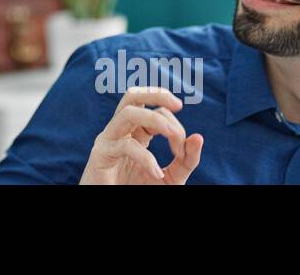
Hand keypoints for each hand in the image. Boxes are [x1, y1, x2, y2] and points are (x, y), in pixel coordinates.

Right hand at [79, 86, 203, 183]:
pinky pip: (125, 145)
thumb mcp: (172, 177)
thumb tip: (199, 137)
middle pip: (132, 96)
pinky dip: (146, 157)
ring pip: (127, 112)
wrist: (112, 206)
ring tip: (172, 135)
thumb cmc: (138, 191)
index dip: (175, 126)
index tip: (183, 151)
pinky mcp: (100, 155)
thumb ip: (185, 160)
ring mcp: (108, 140)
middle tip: (178, 105)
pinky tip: (157, 172)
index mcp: (135, 132)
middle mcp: (120, 131)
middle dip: (156, 94)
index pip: (156, 112)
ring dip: (154, 118)